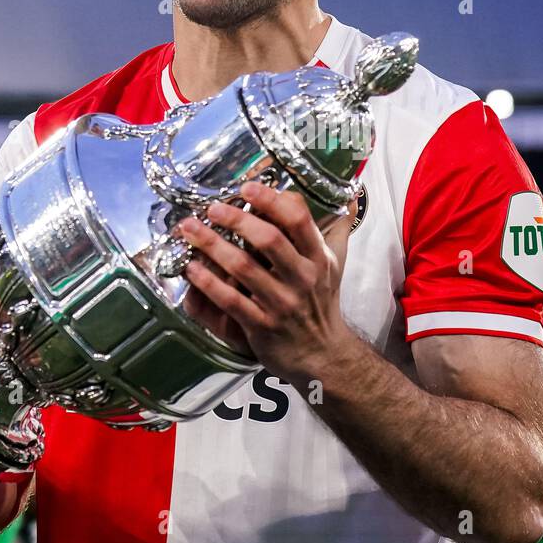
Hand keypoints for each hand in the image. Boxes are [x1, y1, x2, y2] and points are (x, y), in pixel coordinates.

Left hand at [176, 181, 358, 384]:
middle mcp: (302, 278)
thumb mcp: (336, 264)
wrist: (322, 355)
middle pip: (268, 240)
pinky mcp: (261, 326)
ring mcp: (281, 303)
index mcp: (318, 258)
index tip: (248, 187)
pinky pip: (230, 300)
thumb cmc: (322, 302)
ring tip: (190, 229)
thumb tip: (352, 192)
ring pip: (243, 267)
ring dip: (213, 245)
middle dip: (236, 219)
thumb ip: (339, 227)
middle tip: (212, 207)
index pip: (298, 220)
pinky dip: (208, 283)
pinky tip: (191, 268)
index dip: (271, 200)